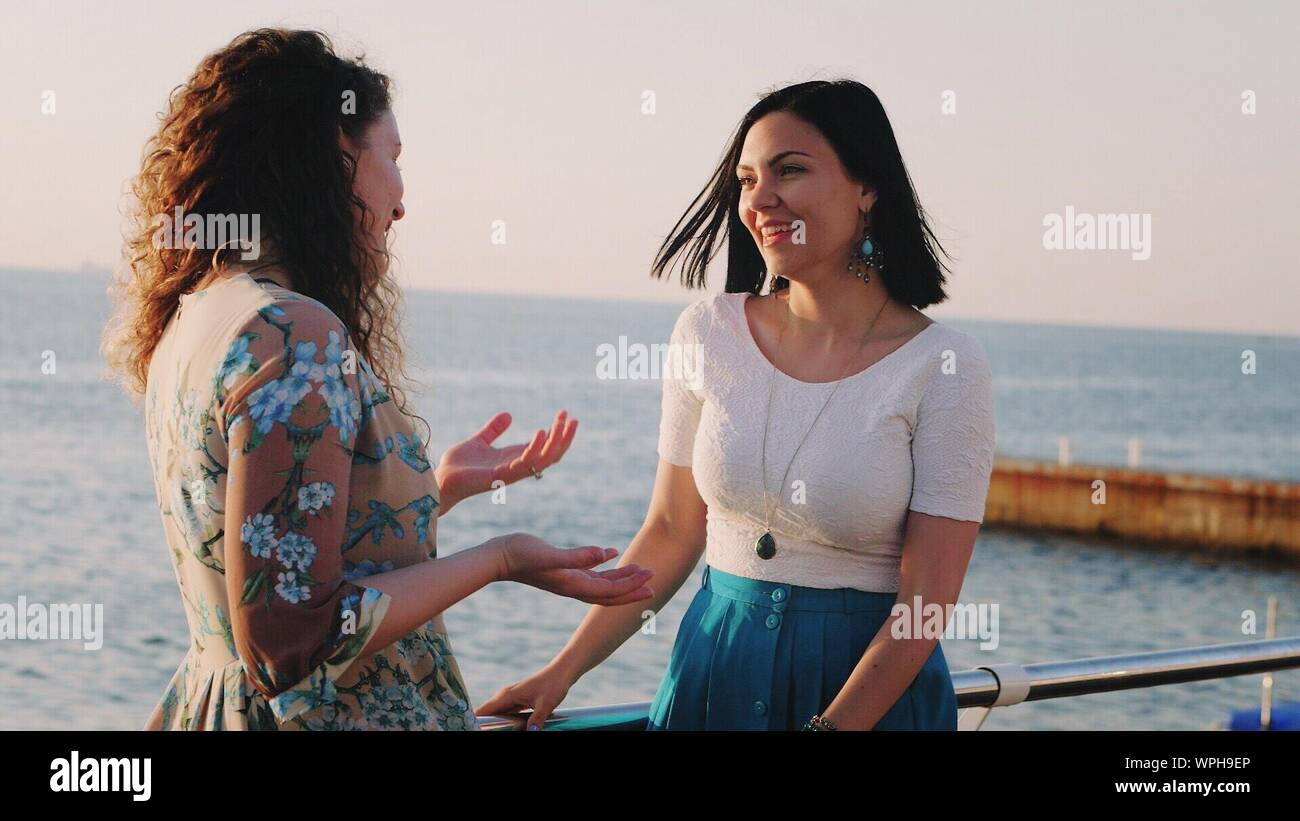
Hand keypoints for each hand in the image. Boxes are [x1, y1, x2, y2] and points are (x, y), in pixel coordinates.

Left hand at [435, 410, 577, 514]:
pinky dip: (534, 450)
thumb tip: (508, 415)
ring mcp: (510, 473)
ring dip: (556, 442)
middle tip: (571, 418)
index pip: (545, 448)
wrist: (439, 480)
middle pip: (550, 455)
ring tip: (562, 422)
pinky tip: (540, 433)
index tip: (565, 415)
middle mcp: (517, 468)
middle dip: (563, 437)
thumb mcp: (479, 441)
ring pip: (544, 460)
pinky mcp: (499, 477)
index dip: (557, 433)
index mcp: (514, 459)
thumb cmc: (457, 466)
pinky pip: (524, 465)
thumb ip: (493, 430)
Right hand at [476, 663, 575, 730]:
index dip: (475, 722)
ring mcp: (510, 698)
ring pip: (495, 714)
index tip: (472, 729)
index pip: (483, 711)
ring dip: (492, 723)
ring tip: (490, 730)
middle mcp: (505, 696)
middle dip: (482, 725)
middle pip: (486, 713)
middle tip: (480, 732)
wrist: (561, 673)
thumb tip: (531, 733)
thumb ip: (537, 719)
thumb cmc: (554, 685)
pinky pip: (504, 713)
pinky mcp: (516, 700)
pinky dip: (501, 721)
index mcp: (507, 695)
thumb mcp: (546, 704)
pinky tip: (503, 728)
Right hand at [494, 532, 653, 605]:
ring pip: (601, 584)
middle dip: (633, 587)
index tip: (651, 578)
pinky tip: (612, 555)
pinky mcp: (562, 570)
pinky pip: (589, 573)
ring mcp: (567, 579)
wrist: (498, 558)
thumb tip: (605, 554)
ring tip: (640, 569)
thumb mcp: (550, 554)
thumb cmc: (521, 554)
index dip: (631, 587)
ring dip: (622, 578)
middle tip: (654, 578)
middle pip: (610, 593)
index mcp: (573, 584)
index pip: (610, 592)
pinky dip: (604, 568)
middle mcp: (573, 586)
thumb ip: (577, 557)